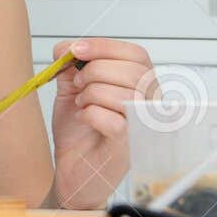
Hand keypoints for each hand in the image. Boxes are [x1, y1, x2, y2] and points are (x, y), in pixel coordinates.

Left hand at [48, 37, 158, 208]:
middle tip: (77, 85)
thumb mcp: (73, 91)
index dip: (104, 46)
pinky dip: (89, 115)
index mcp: (140, 85)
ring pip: (122, 93)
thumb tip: (67, 47)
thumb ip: (72, 67)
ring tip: (81, 105)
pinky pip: (112, 119)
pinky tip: (84, 119)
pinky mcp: (129, 146)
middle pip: (131, 71)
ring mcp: (142, 126)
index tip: (75, 49)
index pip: (136, 54)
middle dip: (93, 72)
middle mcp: (149, 104)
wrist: (71, 170)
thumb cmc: (80, 134)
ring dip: (90, 95)